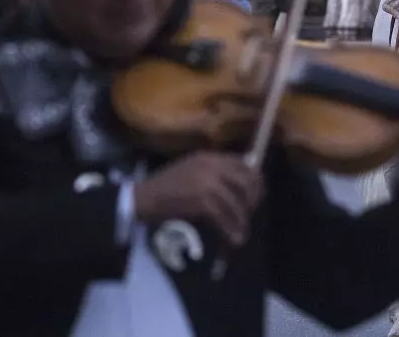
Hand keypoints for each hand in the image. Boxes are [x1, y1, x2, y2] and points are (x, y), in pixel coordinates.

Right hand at [134, 152, 262, 245]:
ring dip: (242, 222)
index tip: (255, 195)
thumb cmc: (163, 187)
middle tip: (249, 215)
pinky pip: (226, 218)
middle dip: (253, 201)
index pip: (243, 164)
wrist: (142, 197)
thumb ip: (211, 173)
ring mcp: (207, 182)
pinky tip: (232, 240)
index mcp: (207, 157)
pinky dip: (231, 231)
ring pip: (238, 204)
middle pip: (247, 182)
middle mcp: (210, 165)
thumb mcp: (189, 170)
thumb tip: (238, 187)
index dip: (255, 180)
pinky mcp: (202, 200)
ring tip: (240, 234)